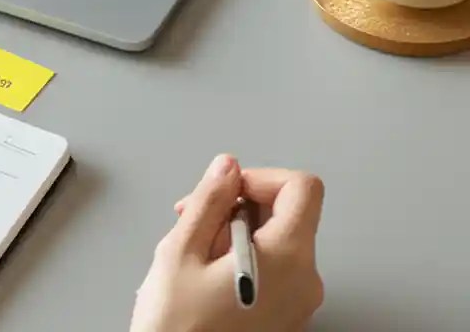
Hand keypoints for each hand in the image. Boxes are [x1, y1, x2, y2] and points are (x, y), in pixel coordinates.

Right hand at [130, 155, 325, 331]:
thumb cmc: (178, 329)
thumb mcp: (180, 251)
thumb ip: (209, 200)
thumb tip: (226, 169)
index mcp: (287, 258)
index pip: (301, 187)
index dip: (260, 177)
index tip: (226, 189)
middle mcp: (306, 281)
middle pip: (288, 215)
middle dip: (239, 207)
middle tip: (194, 222)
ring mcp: (300, 304)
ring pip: (277, 243)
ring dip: (236, 236)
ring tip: (194, 259)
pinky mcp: (286, 319)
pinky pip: (275, 272)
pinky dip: (244, 262)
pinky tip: (206, 281)